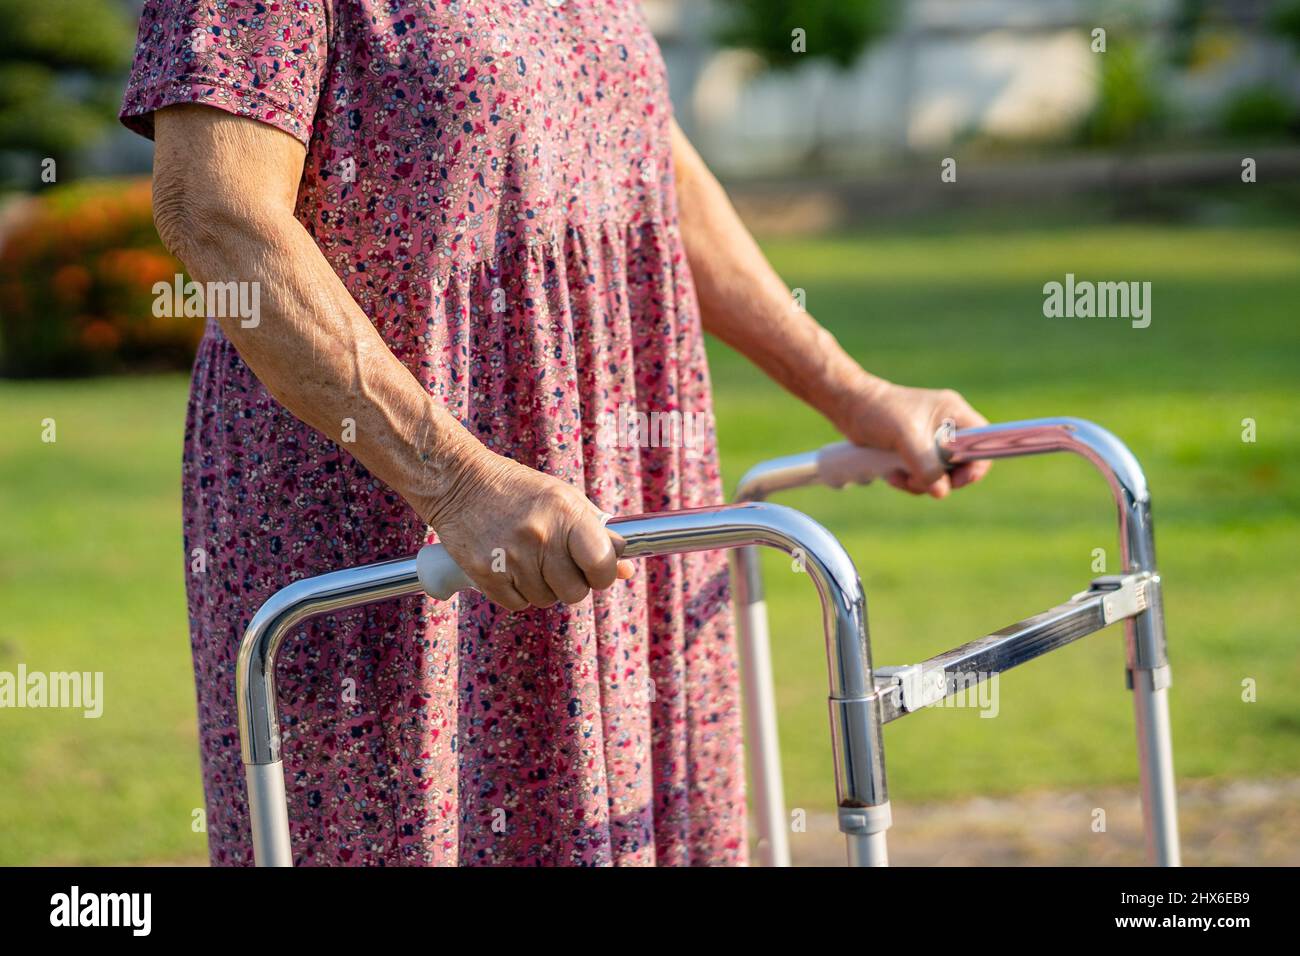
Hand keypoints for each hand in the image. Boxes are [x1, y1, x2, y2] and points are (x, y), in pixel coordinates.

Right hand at [423, 446, 634, 609]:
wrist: (460, 481)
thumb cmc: (519, 490)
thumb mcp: (564, 499)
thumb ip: (598, 534)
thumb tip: (627, 569)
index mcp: (566, 513)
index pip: (601, 564)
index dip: (603, 574)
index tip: (595, 571)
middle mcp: (541, 535)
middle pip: (574, 592)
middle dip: (570, 584)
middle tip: (556, 564)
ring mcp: (511, 556)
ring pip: (545, 600)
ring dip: (541, 587)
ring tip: (528, 559)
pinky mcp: (485, 572)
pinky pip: (517, 604)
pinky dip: (516, 592)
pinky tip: (509, 567)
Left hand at [833, 380, 991, 497]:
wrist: (848, 407)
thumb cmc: (877, 411)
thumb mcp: (904, 438)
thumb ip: (925, 464)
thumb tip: (940, 491)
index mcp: (953, 412)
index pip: (981, 441)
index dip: (975, 464)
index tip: (956, 479)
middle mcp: (946, 426)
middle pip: (961, 464)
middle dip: (939, 479)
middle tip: (918, 481)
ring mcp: (930, 440)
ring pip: (940, 475)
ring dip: (920, 483)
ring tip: (898, 477)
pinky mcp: (914, 452)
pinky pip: (922, 476)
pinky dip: (909, 481)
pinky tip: (891, 476)